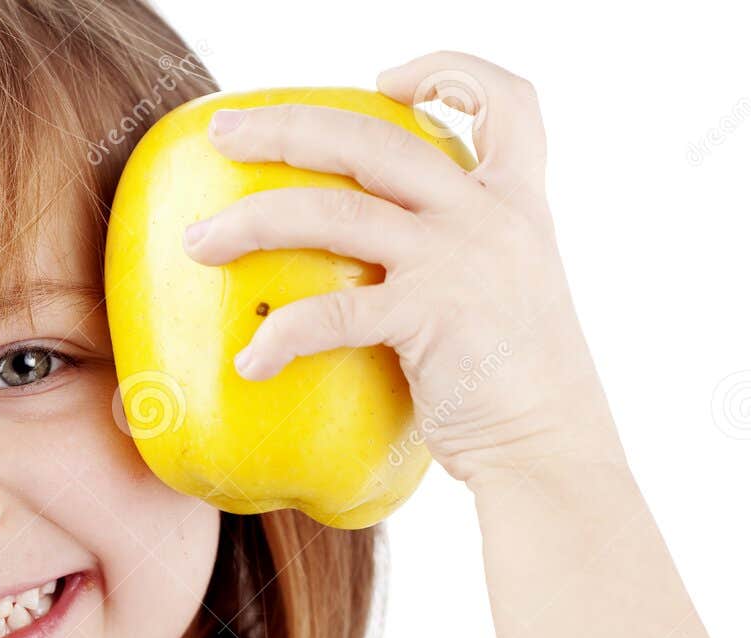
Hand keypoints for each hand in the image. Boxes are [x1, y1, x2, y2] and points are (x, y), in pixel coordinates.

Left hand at [180, 49, 623, 488]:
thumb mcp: (500, 297)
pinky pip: (334, 314)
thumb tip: (367, 266)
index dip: (451, 72)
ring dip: (254, 219)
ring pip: (336, 213)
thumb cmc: (512, 388)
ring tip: (199, 241)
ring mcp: (462, 262)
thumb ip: (451, 261)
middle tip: (222, 130)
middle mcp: (491, 216)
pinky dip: (281, 335)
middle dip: (287, 125)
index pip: (508, 103)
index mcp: (515, 202)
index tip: (388, 78)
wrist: (551, 451)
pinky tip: (248, 364)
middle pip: (375, 140)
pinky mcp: (434, 318)